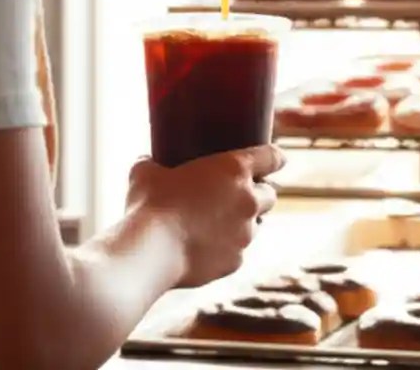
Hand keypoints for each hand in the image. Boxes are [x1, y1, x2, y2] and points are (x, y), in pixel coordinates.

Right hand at [125, 145, 285, 287]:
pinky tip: (203, 247)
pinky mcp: (236, 261)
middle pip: (271, 194)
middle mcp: (248, 201)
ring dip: (243, 222)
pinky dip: (226, 248)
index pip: (272, 157)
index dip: (274, 157)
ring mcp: (245, 234)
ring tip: (216, 223)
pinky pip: (238, 252)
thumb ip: (153, 162)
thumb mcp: (145, 171)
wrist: (150, 251)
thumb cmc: (149, 204)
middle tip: (237, 194)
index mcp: (234, 169)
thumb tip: (147, 161)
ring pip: (256, 226)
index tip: (274, 160)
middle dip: (259, 193)